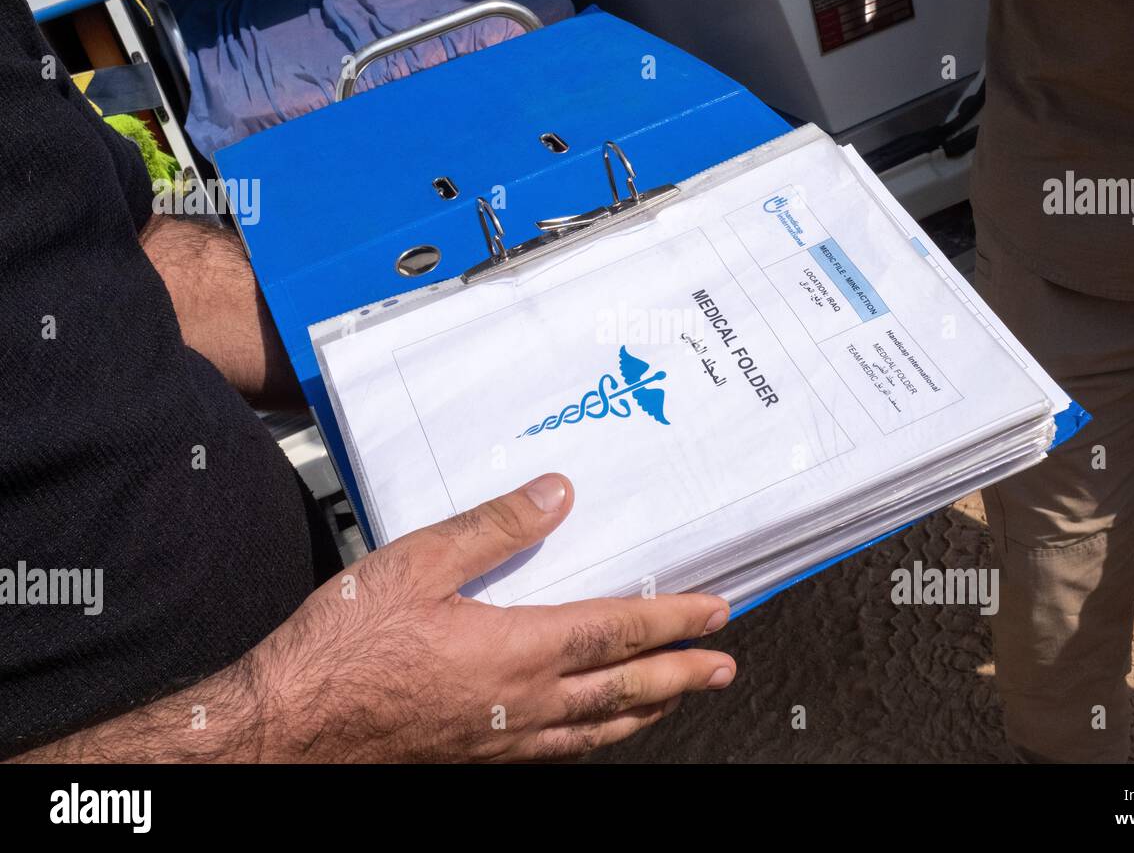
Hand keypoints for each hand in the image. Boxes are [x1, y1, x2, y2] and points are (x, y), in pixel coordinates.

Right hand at [259, 474, 735, 761]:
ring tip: (676, 696)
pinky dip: (595, 737)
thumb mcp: (414, 565)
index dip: (674, 620)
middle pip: (625, 688)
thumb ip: (492, 529)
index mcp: (515, 651)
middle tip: (722, 664)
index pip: (617, 632)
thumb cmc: (342, 652)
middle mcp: (522, 704)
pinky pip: (559, 751)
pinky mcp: (477, 759)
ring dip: (648, 709)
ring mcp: (502, 740)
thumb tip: (555, 495)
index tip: (714, 611)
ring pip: (599, 727)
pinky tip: (594, 730)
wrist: (290, 731)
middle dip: (681, 673)